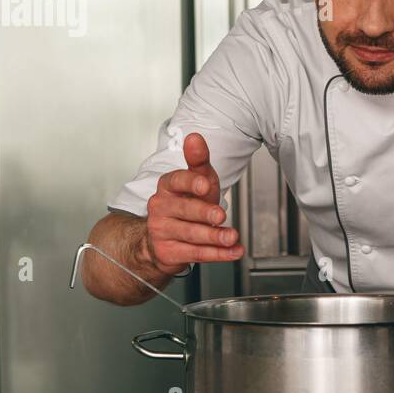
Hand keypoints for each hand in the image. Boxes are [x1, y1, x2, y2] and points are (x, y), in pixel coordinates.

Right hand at [143, 133, 243, 272]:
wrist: (166, 239)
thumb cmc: (187, 204)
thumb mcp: (197, 182)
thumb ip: (198, 162)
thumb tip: (195, 137)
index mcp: (168, 186)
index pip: (177, 181)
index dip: (192, 183)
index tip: (205, 185)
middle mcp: (161, 207)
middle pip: (185, 209)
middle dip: (204, 213)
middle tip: (220, 215)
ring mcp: (162, 231)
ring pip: (191, 234)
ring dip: (214, 236)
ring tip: (232, 237)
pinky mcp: (168, 252)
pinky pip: (195, 253)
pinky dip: (217, 254)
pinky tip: (232, 251)